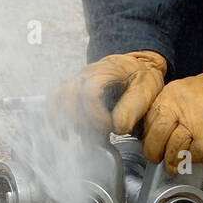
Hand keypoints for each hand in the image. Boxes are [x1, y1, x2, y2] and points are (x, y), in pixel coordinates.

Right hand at [50, 50, 166, 135]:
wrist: (136, 66)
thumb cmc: (141, 77)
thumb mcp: (147, 88)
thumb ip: (133, 107)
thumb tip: (118, 127)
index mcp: (108, 69)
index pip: (90, 91)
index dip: (97, 115)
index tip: (111, 129)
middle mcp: (88, 72)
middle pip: (70, 94)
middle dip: (80, 120)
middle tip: (97, 136)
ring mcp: (78, 79)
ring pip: (59, 95)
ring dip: (62, 118)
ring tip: (70, 136)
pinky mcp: (73, 89)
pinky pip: (55, 99)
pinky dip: (54, 116)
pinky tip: (63, 133)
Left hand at [143, 70, 202, 172]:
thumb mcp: (180, 92)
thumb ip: (167, 109)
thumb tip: (153, 131)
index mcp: (169, 96)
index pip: (149, 121)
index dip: (147, 136)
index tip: (148, 144)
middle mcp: (179, 107)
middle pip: (158, 135)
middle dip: (154, 151)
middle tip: (156, 158)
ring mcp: (194, 121)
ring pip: (174, 147)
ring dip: (173, 160)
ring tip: (173, 165)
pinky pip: (195, 153)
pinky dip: (193, 158)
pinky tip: (193, 157)